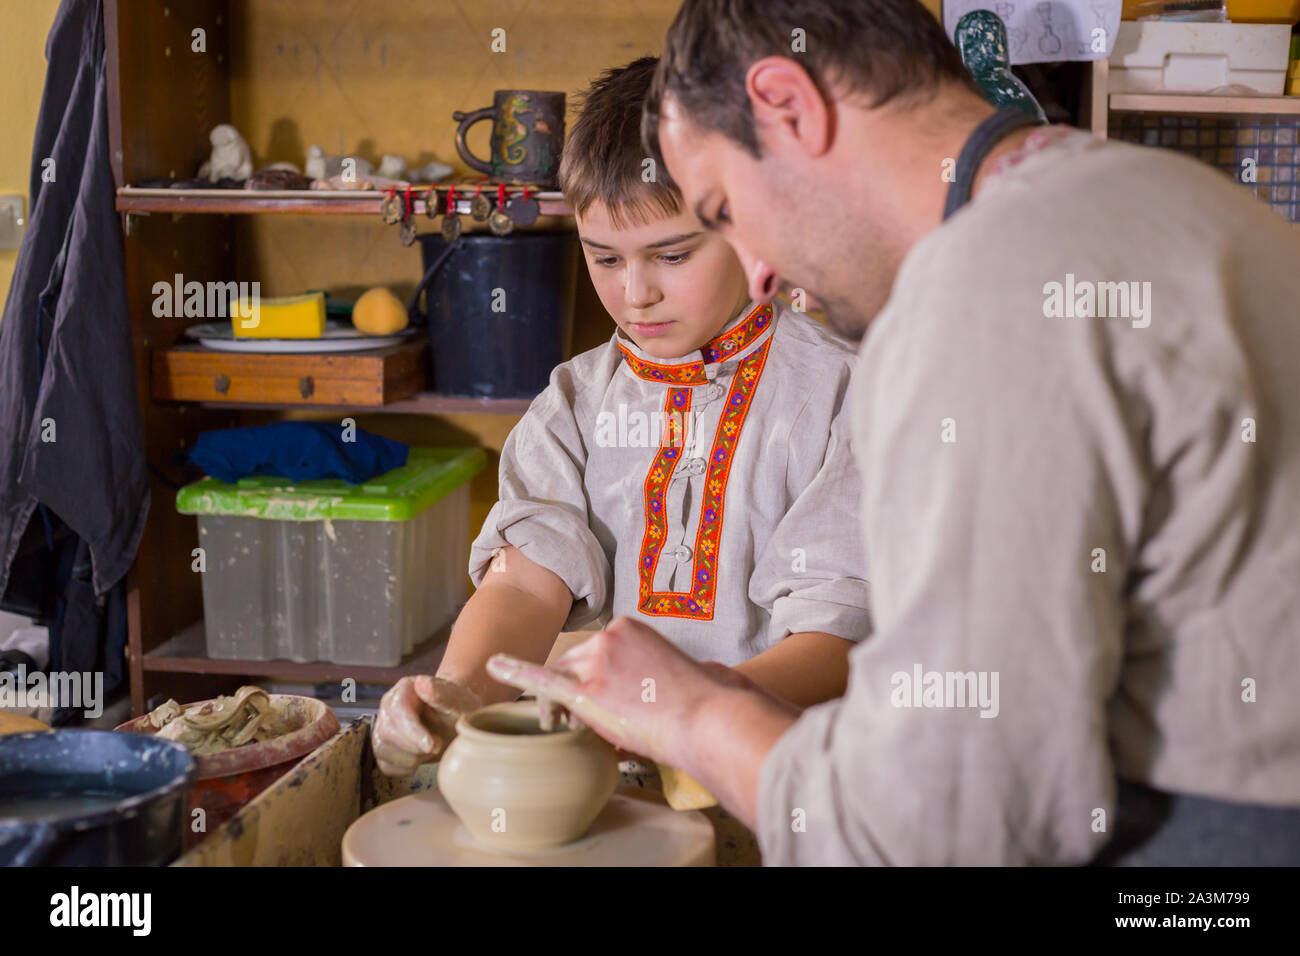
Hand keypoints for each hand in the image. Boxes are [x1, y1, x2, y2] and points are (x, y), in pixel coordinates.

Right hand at [372, 675, 482, 776]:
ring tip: (431, 748)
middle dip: (415, 747)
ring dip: (410, 758)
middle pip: (386, 732)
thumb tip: (422, 683)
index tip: (432, 745)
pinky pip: (385, 765)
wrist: (456, 720)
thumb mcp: (458, 700)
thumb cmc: (458, 707)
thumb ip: (442, 693)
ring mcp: (383, 727)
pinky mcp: (384, 747)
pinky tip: (421, 758)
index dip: (413, 731)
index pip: (398, 711)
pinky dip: (404, 768)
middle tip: (438, 744)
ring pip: (382, 750)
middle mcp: (388, 707)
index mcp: (405, 690)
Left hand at [486, 617, 747, 767]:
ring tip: (571, 727)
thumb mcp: (685, 671)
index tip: (606, 700)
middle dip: (573, 691)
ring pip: (563, 681)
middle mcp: (609, 638)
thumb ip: (668, 671)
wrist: (708, 719)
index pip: (596, 653)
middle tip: (580, 720)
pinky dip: (515, 671)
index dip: (594, 679)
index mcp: (630, 629)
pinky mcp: (587, 690)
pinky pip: (542, 680)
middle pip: (573, 664)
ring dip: (561, 705)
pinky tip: (495, 666)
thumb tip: (690, 680)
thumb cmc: (706, 703)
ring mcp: (595, 661)